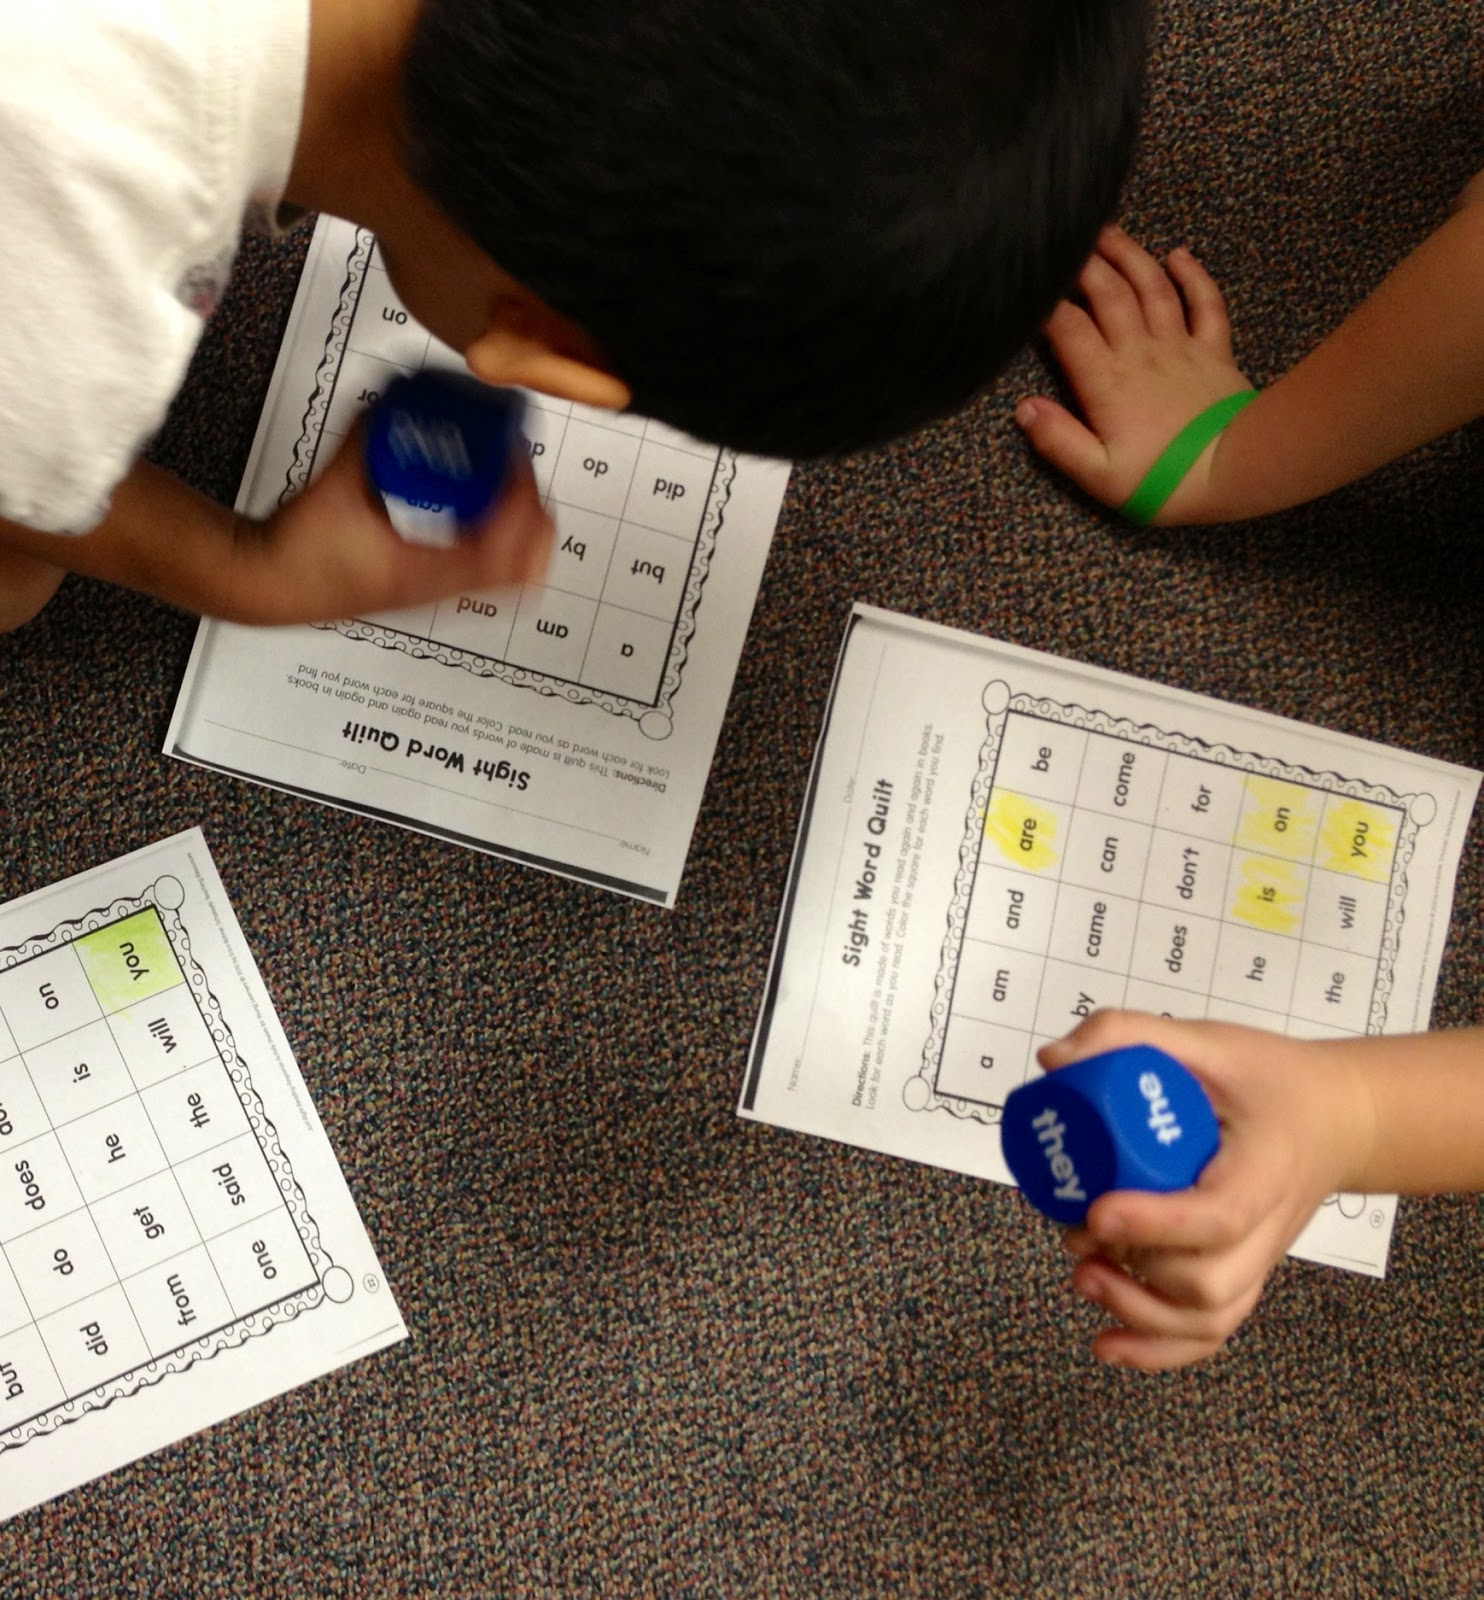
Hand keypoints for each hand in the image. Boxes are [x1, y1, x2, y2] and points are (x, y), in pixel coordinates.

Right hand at [226, 426, 553, 625]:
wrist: (271, 584)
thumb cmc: (298, 554)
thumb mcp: (337, 486)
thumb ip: (369, 437)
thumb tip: (398, 399)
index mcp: (425, 573)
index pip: (506, 548)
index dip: (521, 498)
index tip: (513, 457)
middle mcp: (441, 591)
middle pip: (527, 569)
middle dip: (533, 512)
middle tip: (515, 469)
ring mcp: (442, 595)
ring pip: (514, 576)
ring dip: (521, 528)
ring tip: (506, 484)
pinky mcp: (434, 588)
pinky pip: (490, 573)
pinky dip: (500, 538)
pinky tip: (481, 505)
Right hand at [1015, 226, 1253, 522]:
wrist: (1233, 473)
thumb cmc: (1161, 483)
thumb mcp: (1099, 475)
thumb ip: (1059, 441)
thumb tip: (1024, 409)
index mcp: (1108, 382)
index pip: (1069, 329)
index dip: (1046, 306)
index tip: (1030, 289)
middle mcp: (1141, 353)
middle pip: (1109, 295)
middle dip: (1085, 264)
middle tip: (1066, 239)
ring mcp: (1181, 348)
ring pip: (1152, 288)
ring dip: (1129, 256)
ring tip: (1107, 232)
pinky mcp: (1214, 352)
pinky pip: (1205, 303)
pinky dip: (1193, 275)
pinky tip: (1179, 255)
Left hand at [1036, 1009, 1375, 1370]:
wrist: (1338, 1118)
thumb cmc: (1268, 1078)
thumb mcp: (1204, 1039)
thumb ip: (1128, 1035)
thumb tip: (1052, 1063)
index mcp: (1263, 1169)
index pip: (1217, 1214)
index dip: (1156, 1222)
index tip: (1099, 1208)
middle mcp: (1265, 1227)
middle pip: (1208, 1281)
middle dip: (1136, 1275)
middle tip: (1077, 1234)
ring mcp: (1254, 1259)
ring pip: (1207, 1318)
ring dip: (1139, 1314)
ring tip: (1083, 1277)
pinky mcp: (1241, 1274)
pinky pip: (1209, 1331)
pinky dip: (1158, 1350)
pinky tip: (1106, 1345)